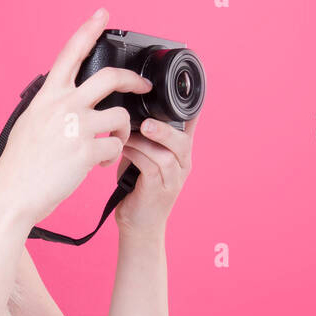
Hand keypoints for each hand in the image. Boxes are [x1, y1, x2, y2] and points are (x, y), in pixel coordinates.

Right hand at [0, 7, 148, 227]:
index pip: (70, 53)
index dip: (89, 30)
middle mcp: (62, 106)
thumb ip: (49, 109)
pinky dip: (111, 156)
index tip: (103, 14)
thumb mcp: (28, 125)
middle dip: (133, 79)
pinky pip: (115, 146)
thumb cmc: (18, 167)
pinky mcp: (86, 151)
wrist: (12, 195)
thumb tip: (64, 103)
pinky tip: (98, 165)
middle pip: (109, 77)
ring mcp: (75, 127)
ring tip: (114, 142)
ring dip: (124, 130)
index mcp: (47, 97)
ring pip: (120, 115)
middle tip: (142, 86)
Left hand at [114, 112, 198, 238]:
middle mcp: (183, 165)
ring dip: (146, 143)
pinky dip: (137, 156)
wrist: (137, 225)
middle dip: (165, 129)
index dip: (190, 109)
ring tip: (128, 136)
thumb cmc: (136, 187)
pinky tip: (124, 150)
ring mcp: (174, 180)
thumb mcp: (142, 156)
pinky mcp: (160, 191)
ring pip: (168, 155)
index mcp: (181, 152)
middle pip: (184, 141)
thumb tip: (128, 109)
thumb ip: (143, 136)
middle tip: (147, 122)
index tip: (180, 91)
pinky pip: (152, 169)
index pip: (191, 126)